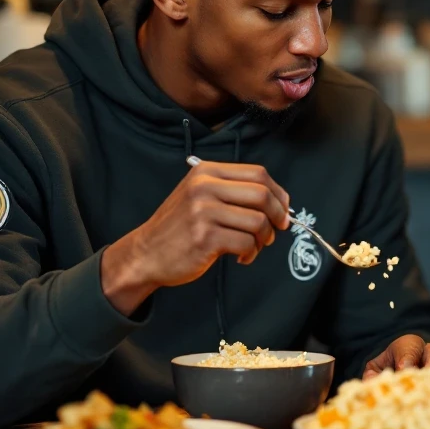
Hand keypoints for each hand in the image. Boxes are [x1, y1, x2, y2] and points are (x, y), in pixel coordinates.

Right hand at [101, 161, 290, 314]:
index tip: (283, 208)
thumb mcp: (199, 195)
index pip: (258, 173)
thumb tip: (279, 201)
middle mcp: (204, 187)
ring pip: (258, 221)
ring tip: (253, 246)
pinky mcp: (205, 237)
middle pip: (262, 195)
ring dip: (264, 238)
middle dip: (278, 215)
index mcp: (206, 172)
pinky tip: (240, 256)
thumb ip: (233, 190)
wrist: (146, 253)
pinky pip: (246, 243)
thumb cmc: (179, 227)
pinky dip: (250, 253)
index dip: (278, 193)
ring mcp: (203, 212)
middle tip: (276, 230)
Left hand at [362, 335, 429, 385]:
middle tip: (425, 381)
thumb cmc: (387, 370)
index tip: (403, 370)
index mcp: (407, 345)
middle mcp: (428, 351)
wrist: (398, 371)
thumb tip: (373, 381)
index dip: (408, 358)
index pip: (411, 346)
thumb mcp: (375, 370)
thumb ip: (373, 375)